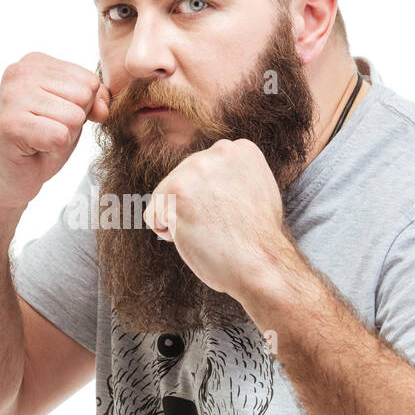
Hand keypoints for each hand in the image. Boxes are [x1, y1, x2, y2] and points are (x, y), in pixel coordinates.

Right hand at [0, 52, 109, 210]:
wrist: (7, 175)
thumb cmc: (39, 140)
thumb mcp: (73, 113)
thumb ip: (93, 100)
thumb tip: (102, 108)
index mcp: (35, 62)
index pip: (90, 80)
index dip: (83, 108)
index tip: (56, 118)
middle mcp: (20, 72)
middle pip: (84, 96)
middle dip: (73, 122)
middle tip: (47, 131)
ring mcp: (13, 96)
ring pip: (74, 117)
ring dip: (63, 137)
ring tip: (40, 139)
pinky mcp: (11, 124)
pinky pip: (60, 136)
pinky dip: (54, 150)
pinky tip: (34, 149)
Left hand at [142, 138, 292, 298]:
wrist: (261, 264)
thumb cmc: (256, 241)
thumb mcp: (253, 192)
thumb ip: (230, 177)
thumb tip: (207, 178)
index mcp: (239, 149)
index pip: (200, 172)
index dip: (210, 201)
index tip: (233, 214)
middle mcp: (219, 151)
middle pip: (179, 180)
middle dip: (192, 208)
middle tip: (221, 226)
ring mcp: (197, 169)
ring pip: (164, 197)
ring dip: (180, 220)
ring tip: (210, 231)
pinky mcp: (177, 192)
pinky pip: (153, 215)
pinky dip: (168, 232)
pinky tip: (194, 236)